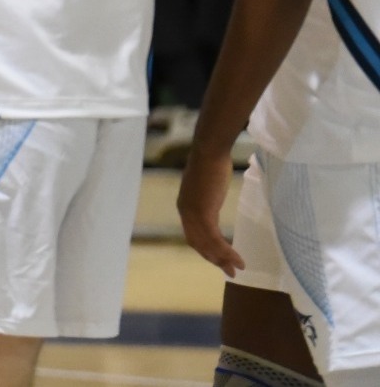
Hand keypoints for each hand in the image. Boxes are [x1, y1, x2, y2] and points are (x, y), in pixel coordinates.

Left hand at [177, 145, 244, 276]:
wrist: (210, 150)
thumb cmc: (211, 162)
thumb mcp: (207, 185)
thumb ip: (206, 196)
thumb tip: (211, 197)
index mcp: (185, 206)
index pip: (192, 235)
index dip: (205, 249)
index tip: (219, 259)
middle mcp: (185, 212)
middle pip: (198, 244)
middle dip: (213, 259)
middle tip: (229, 271)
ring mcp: (192, 212)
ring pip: (207, 244)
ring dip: (222, 259)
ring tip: (237, 269)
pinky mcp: (203, 211)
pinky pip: (214, 238)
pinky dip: (225, 251)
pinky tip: (237, 258)